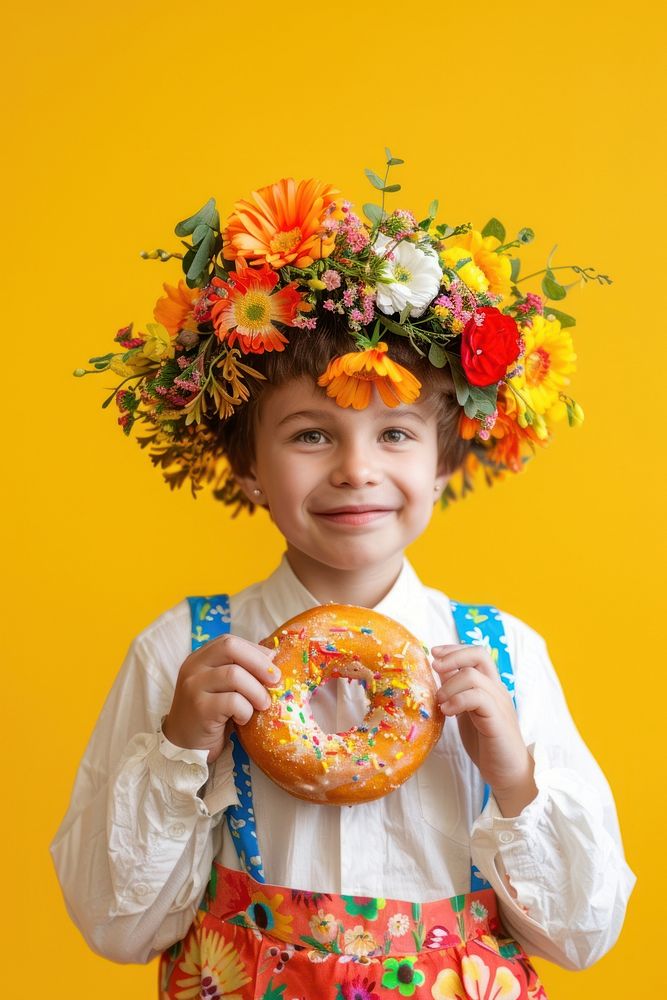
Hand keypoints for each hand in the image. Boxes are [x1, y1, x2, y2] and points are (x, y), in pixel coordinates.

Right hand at [162, 634, 280, 764]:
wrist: (185, 746)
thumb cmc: (212, 715)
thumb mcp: (222, 687)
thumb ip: (239, 671)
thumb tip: (272, 658)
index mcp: (199, 658)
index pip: (228, 641)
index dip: (254, 650)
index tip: (272, 664)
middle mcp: (193, 668)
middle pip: (230, 648)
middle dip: (258, 663)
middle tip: (275, 680)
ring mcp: (193, 687)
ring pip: (235, 675)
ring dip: (257, 691)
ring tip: (262, 705)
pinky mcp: (200, 709)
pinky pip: (233, 701)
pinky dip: (246, 711)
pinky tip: (243, 719)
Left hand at [431, 643, 536, 816]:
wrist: (509, 773)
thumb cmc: (487, 744)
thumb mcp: (466, 712)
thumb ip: (457, 692)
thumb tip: (439, 672)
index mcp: (490, 686)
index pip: (476, 654)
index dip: (454, 649)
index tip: (434, 654)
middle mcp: (497, 689)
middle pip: (479, 655)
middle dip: (453, 656)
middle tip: (435, 667)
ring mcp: (499, 703)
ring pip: (473, 675)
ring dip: (449, 685)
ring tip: (440, 702)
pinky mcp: (497, 720)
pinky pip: (477, 698)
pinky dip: (457, 701)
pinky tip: (447, 712)